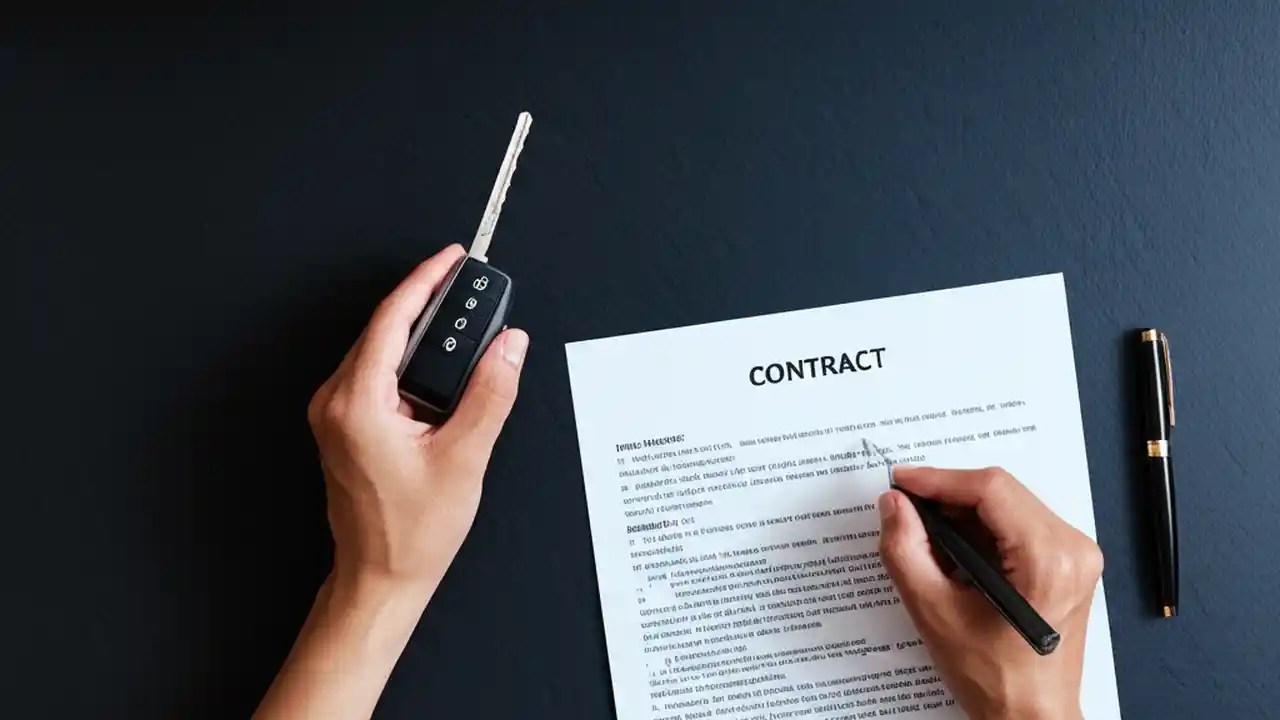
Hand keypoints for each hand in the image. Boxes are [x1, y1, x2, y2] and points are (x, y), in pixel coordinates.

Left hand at [257, 244, 527, 718]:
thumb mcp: (465, 458)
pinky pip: (376, 376)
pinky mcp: (345, 427)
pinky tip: (442, 371)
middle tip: (468, 288)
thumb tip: (508, 346)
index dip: (425, 281)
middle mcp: (337, 402)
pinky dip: (410, 364)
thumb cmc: (410, 533)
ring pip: (380, 352)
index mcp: (357, 403)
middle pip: (383, 330)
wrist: (380, 578)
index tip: (451, 259)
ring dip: (421, 336)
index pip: (392, 320)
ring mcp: (336, 415)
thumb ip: (490, 393)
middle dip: (428, 304)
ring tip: (465, 328)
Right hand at [878, 467, 1103, 719]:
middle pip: (1000, 492)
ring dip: (964, 513)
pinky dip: (982, 529)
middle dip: (948, 497)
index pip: (990, 489)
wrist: (1031, 716)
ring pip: (1008, 504)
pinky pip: (1019, 523)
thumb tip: (895, 505)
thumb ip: (907, 551)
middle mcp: (1073, 549)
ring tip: (928, 539)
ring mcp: (1075, 555)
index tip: (903, 483)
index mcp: (1049, 559)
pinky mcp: (1068, 562)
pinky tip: (955, 553)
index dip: (939, 479)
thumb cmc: (996, 679)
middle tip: (907, 511)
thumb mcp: (935, 612)